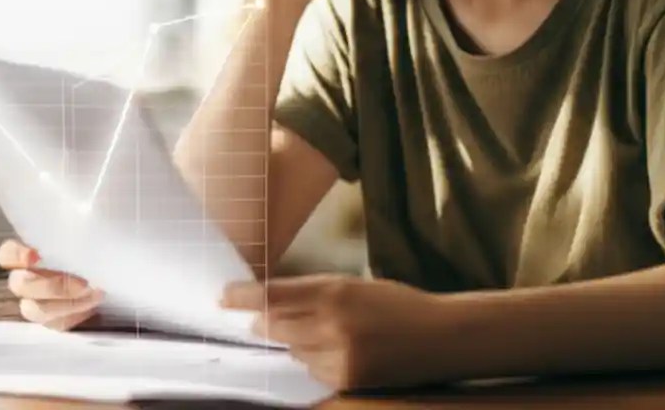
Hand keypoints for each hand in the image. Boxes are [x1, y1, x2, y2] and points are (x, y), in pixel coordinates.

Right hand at [0, 238, 103, 330]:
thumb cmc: (91, 248)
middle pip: (20, 285)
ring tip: (94, 293)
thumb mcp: (84, 234)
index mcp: (25, 255)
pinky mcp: (52, 322)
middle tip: (83, 282)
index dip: (16, 256)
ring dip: (66, 304)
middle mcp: (25, 280)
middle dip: (51, 286)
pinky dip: (75, 315)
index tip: (36, 255)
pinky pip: (56, 324)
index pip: (6, 255)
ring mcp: (35, 304)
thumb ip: (77, 229)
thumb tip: (90, 215)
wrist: (107, 272)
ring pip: (34, 310)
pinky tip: (92, 304)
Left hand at [221, 274, 449, 390]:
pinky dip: (314, 361)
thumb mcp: (352, 285)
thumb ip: (312, 293)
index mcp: (334, 290)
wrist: (442, 336)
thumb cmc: (395, 304)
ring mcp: (340, 354)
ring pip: (293, 350)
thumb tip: (267, 302)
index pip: (274, 294)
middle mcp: (333, 322)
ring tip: (322, 333)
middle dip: (262, 322)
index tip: (223, 296)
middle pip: (275, 325)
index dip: (243, 296)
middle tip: (254, 320)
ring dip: (293, 342)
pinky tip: (335, 351)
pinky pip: (312, 371)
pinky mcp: (348, 379)